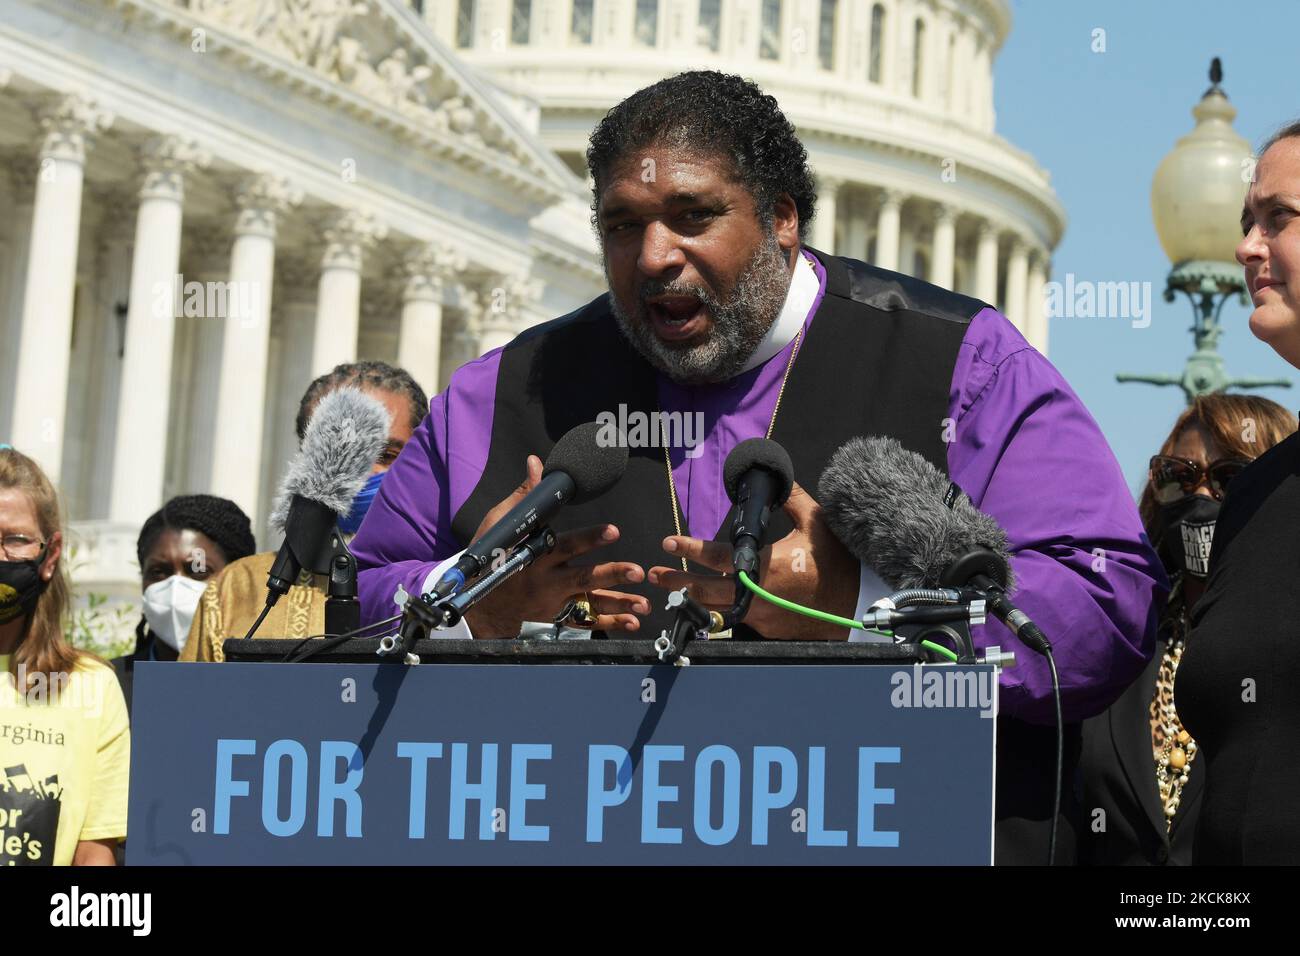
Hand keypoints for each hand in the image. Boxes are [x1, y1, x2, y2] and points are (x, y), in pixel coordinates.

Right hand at [462, 455, 648, 637]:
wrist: (481, 602)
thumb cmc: (493, 556)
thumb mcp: (501, 524)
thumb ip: (524, 497)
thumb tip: (535, 463)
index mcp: (536, 555)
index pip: (566, 544)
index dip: (590, 538)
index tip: (614, 531)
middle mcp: (547, 581)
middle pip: (583, 578)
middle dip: (611, 574)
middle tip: (636, 570)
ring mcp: (554, 602)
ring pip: (590, 604)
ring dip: (619, 604)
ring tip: (644, 604)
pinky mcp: (558, 617)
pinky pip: (586, 623)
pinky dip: (610, 624)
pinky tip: (633, 622)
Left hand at [647, 480, 858, 639]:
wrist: (857, 604)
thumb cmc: (837, 562)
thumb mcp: (816, 523)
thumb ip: (791, 500)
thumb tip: (775, 479)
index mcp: (766, 565)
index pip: (719, 556)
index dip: (691, 548)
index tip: (668, 542)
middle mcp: (758, 594)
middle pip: (707, 590)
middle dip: (678, 582)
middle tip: (655, 575)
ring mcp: (761, 616)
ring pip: (720, 608)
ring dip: (695, 599)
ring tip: (673, 593)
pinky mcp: (768, 629)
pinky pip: (742, 617)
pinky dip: (727, 608)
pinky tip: (714, 603)